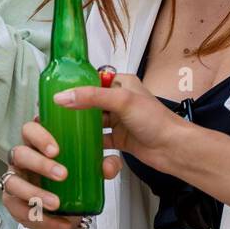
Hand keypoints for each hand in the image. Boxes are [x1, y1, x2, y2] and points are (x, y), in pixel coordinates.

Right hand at [1, 117, 121, 228]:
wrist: (63, 214)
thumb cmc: (69, 182)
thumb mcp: (88, 171)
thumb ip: (101, 165)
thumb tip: (109, 166)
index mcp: (36, 145)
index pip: (30, 130)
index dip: (39, 136)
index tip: (56, 149)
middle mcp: (22, 160)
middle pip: (19, 153)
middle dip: (39, 163)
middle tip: (62, 174)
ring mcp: (14, 180)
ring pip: (12, 182)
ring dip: (35, 193)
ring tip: (56, 203)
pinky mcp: (12, 203)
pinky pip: (19, 209)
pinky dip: (41, 217)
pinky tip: (61, 221)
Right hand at [51, 72, 191, 173]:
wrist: (173, 149)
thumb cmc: (156, 121)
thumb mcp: (122, 101)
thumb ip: (91, 97)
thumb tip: (63, 96)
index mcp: (122, 83)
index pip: (93, 79)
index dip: (76, 86)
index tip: (57, 92)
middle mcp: (120, 100)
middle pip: (90, 102)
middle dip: (75, 108)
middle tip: (56, 114)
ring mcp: (119, 120)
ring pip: (93, 122)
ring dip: (82, 127)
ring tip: (62, 131)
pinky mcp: (120, 138)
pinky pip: (100, 139)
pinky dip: (90, 143)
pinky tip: (79, 146)